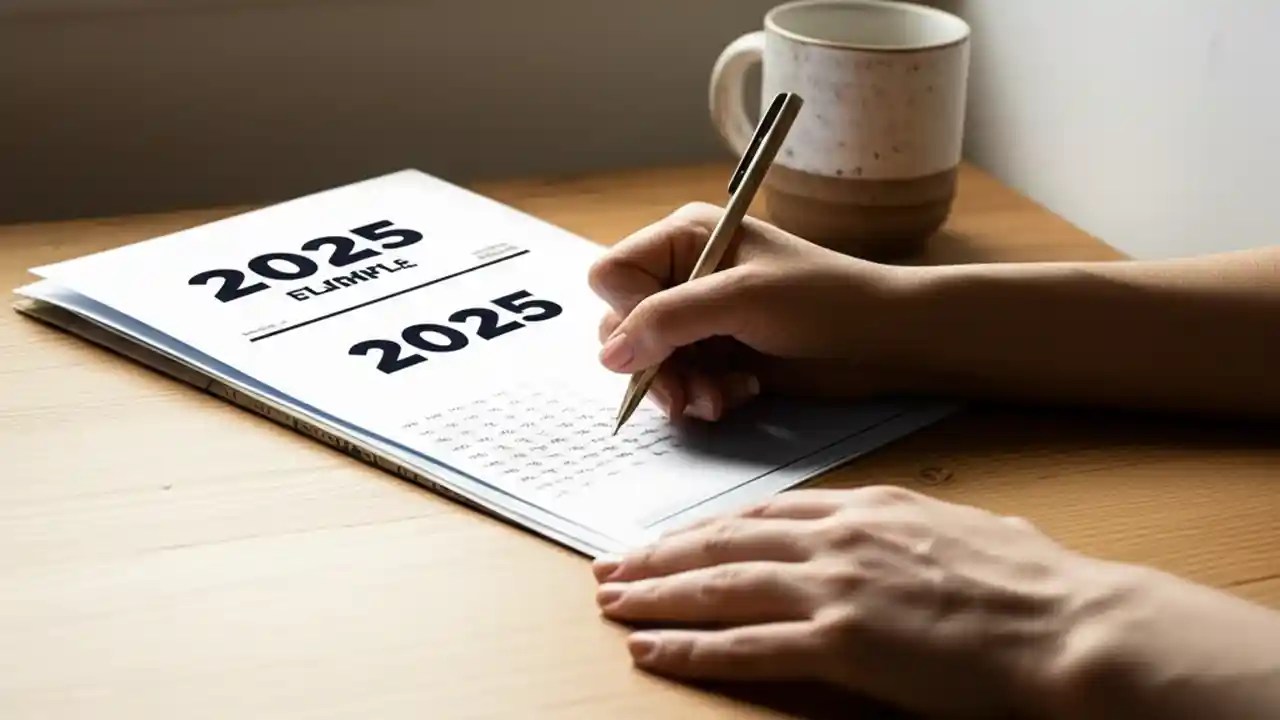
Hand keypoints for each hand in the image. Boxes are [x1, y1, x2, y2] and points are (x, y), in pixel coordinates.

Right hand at [587, 202, 904, 420]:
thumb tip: (609, 355)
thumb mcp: (741, 300)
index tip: (659, 345)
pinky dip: (705, 394)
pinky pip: (681, 381)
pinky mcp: (718, 352)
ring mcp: (701, 316)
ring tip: (722, 398)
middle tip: (687, 394)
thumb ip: (669, 320)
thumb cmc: (823, 300)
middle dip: (656, 365)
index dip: (627, 315)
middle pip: (624, 325)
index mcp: (684, 237)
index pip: (613, 277)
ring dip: (683, 387)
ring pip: (650, 362)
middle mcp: (685, 273)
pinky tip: (743, 392)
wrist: (885, 340)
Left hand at [589, 485, 1111, 717]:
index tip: (674, 538)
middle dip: (659, 555)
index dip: (708, 528)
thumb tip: (934, 532)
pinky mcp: (838, 643)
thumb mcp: (974, 532)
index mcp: (868, 509)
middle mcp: (837, 540)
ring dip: (654, 595)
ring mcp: (833, 589)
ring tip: (611, 600)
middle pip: (723, 542)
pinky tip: (651, 649)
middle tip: (611, 563)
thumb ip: (933, 527)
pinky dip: (688, 648)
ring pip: (717, 587)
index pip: (764, 515)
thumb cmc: (1035, 584)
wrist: (1067, 625)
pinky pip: (743, 647)